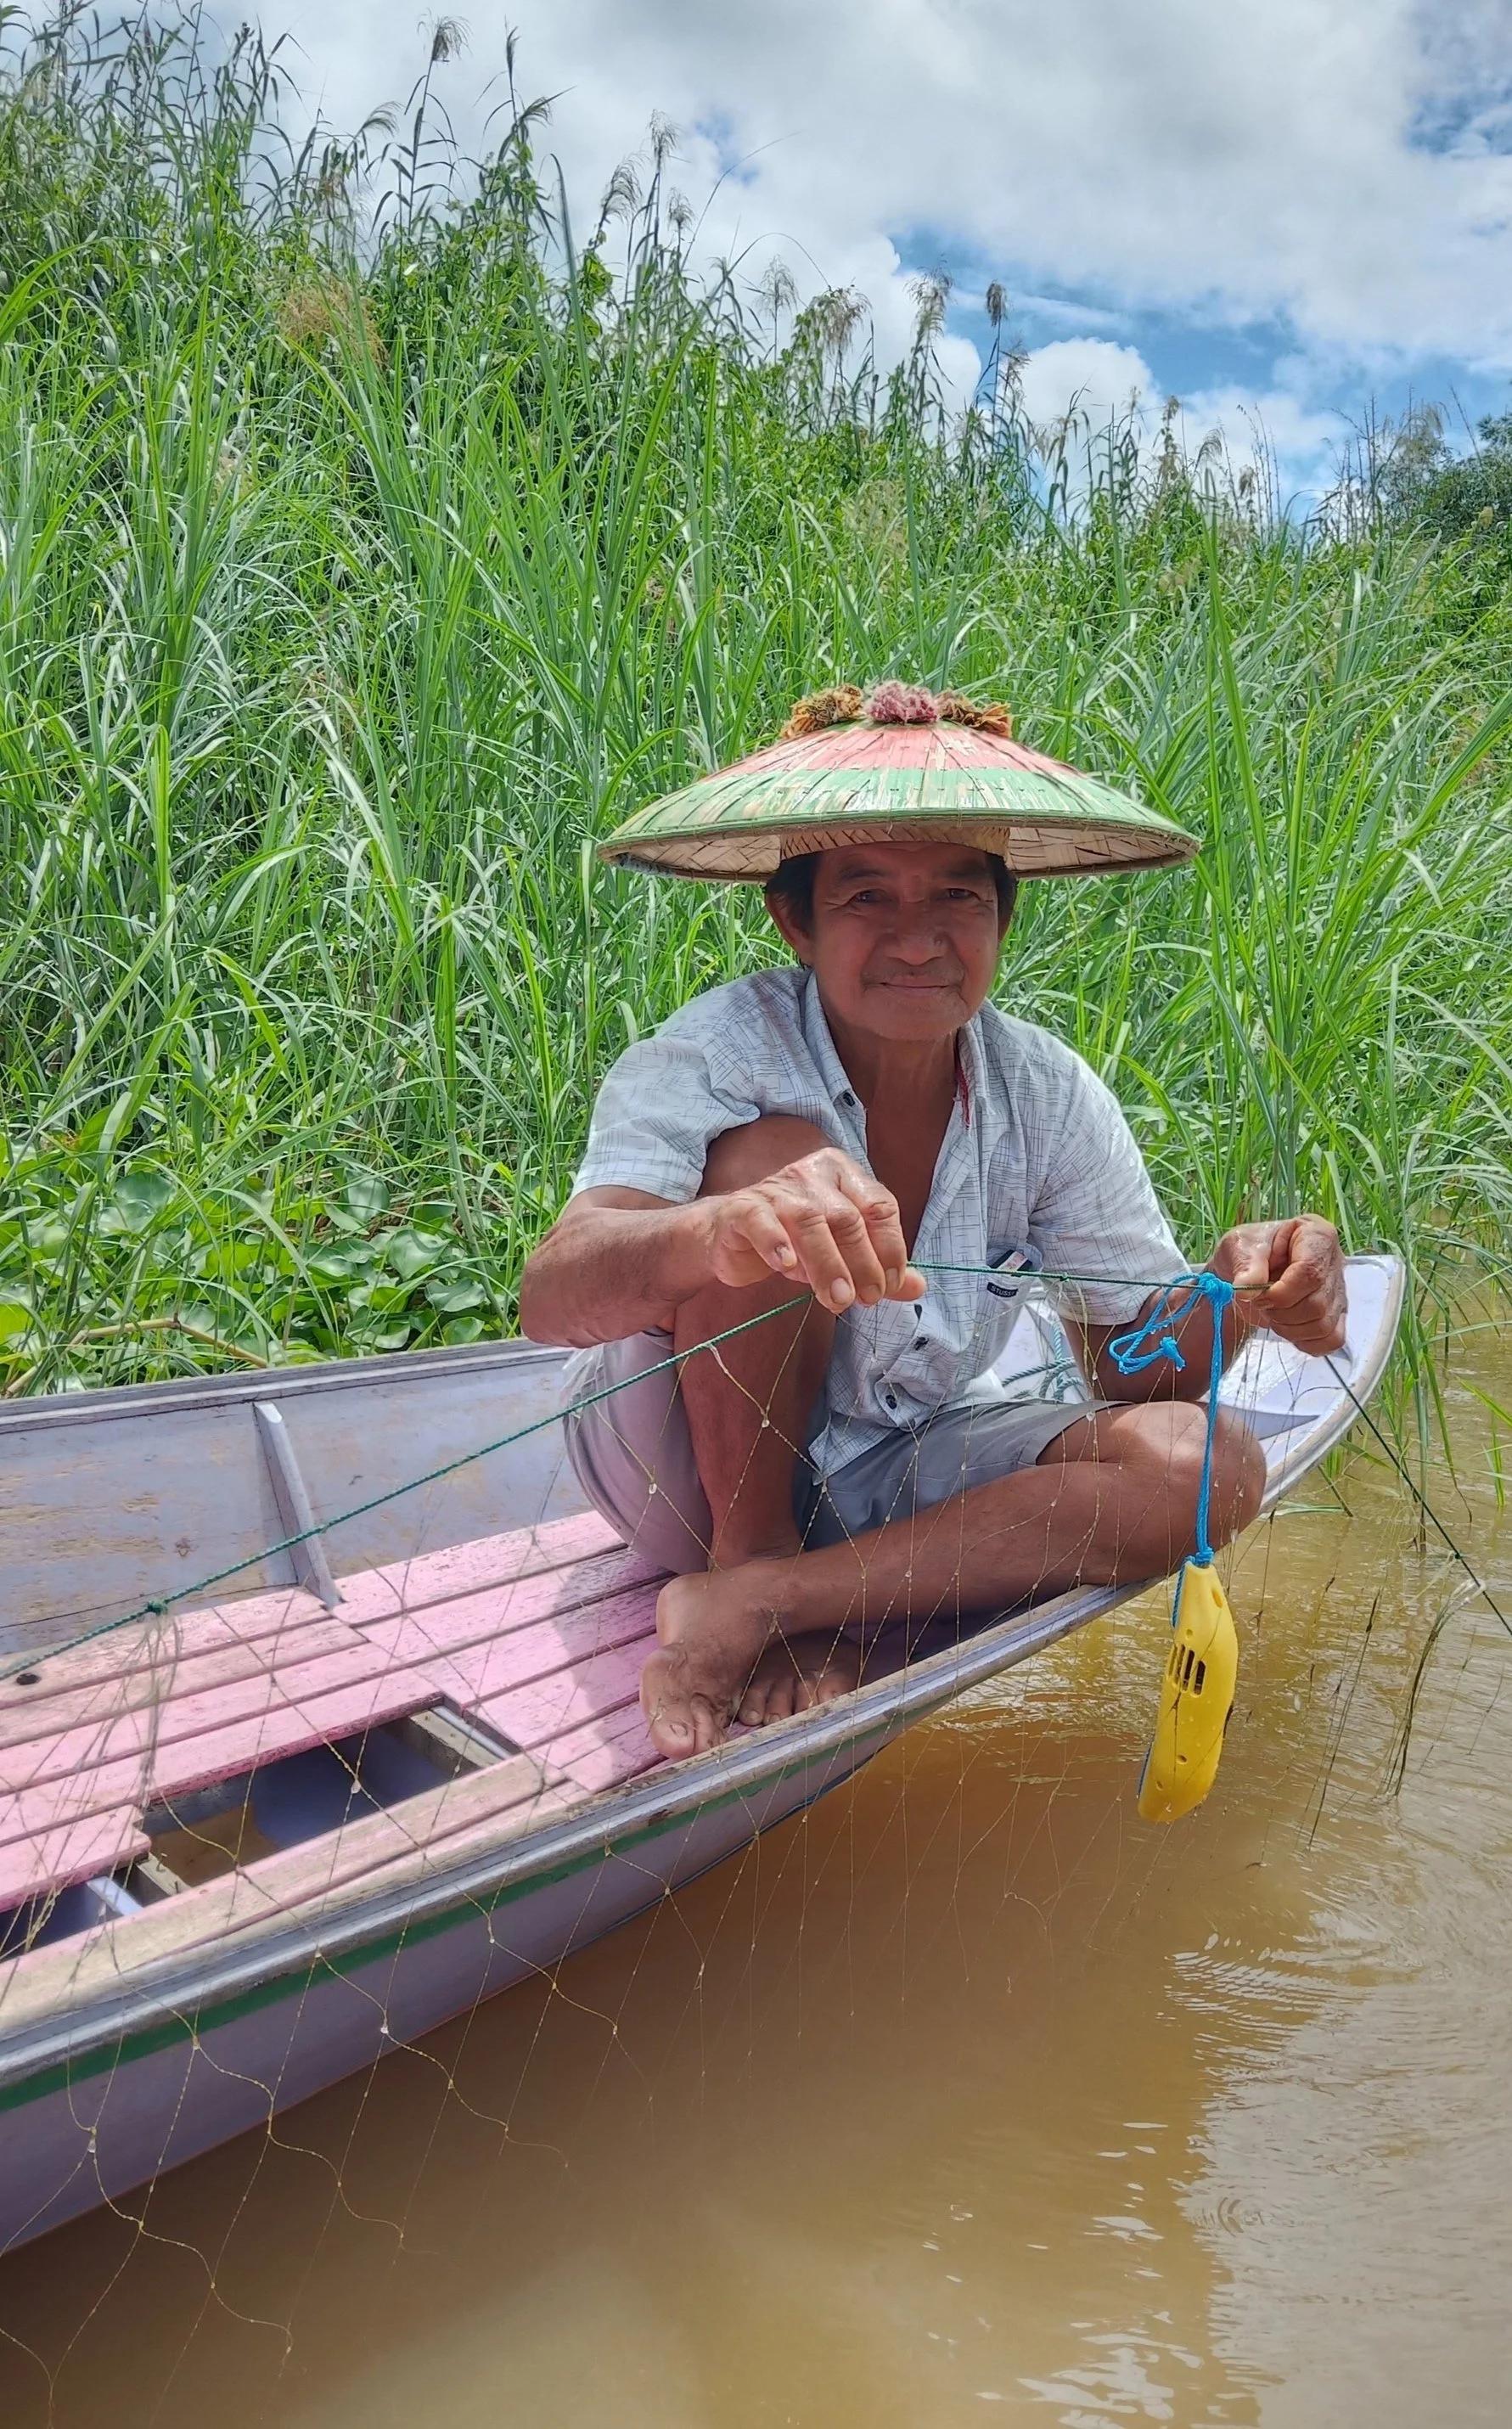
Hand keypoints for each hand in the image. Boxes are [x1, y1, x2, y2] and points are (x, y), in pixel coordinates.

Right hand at [697, 1147, 925, 1312]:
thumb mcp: (840, 1253)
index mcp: (844, 1175)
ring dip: (827, 1264)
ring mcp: (776, 1189)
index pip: (879, 1206)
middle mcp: (812, 1174)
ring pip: (809, 1221)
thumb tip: (918, 1287)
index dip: (890, 1247)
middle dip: (862, 1262)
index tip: (890, 1285)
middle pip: (847, 1218)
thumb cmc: (793, 1241)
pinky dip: (776, 1243)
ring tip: (837, 1299)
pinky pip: (762, 1221)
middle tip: (868, 1299)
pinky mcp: (743, 1209)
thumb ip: (877, 1266)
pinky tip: (786, 1266)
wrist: (729, 1236)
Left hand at [1210, 1215, 1345, 1354]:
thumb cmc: (1249, 1250)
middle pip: (1318, 1304)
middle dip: (1281, 1313)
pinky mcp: (1337, 1314)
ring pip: (1324, 1326)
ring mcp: (1339, 1291)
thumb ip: (1245, 1266)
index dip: (1281, 1293)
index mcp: (1317, 1235)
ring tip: (1272, 1314)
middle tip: (1262, 1304)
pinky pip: (1331, 1339)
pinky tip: (1288, 1328)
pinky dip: (1305, 1342)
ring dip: (1289, 1329)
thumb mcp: (1239, 1246)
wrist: (1249, 1270)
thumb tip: (1246, 1290)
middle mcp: (1335, 1262)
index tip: (1259, 1296)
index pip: (1310, 1272)